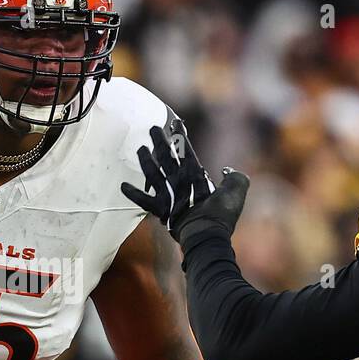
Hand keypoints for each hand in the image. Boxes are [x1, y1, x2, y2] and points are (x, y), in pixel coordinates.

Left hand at [121, 123, 250, 242]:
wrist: (205, 236)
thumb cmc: (221, 215)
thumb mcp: (236, 192)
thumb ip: (235, 178)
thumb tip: (228, 171)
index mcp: (194, 173)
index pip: (185, 149)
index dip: (179, 135)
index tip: (175, 123)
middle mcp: (177, 180)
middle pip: (165, 156)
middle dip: (159, 141)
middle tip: (153, 129)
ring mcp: (167, 194)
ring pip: (152, 172)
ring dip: (145, 159)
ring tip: (140, 148)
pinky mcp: (160, 209)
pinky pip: (143, 199)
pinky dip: (132, 193)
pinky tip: (123, 185)